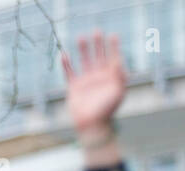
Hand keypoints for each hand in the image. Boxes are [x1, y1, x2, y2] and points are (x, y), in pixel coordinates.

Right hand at [63, 32, 125, 165]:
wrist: (92, 126)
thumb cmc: (107, 110)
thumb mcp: (118, 92)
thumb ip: (119, 75)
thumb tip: (118, 59)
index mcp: (111, 78)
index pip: (113, 58)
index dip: (113, 47)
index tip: (113, 35)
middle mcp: (99, 77)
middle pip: (98, 56)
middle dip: (98, 44)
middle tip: (97, 31)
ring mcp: (86, 82)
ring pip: (84, 61)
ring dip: (83, 49)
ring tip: (81, 37)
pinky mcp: (74, 88)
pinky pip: (69, 73)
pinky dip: (66, 64)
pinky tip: (64, 54)